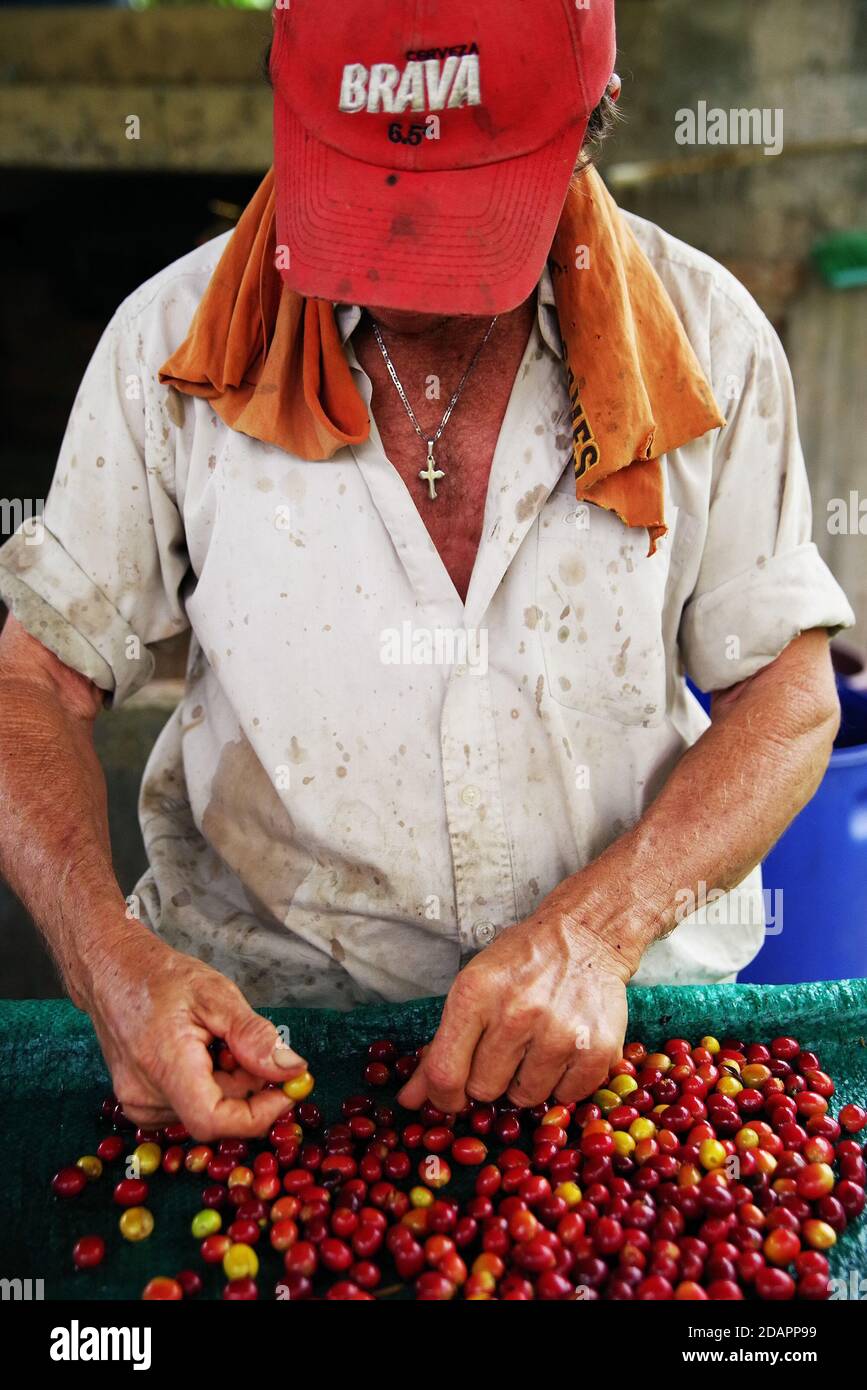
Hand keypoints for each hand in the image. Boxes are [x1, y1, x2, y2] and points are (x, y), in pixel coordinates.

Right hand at [83, 922, 307, 1138]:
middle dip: (247, 1084)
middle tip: (249, 1042)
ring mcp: (138, 1104)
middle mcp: (145, 1098)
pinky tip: (201, 1052)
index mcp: (164, 1069)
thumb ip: (254, 1037)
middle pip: (217, 1113)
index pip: (215, 1121)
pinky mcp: (138, 1103)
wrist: (111, 972)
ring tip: (217, 1039)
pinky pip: (188, 1105)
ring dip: (227, 1082)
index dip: (259, 1114)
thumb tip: (292, 1069)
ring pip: (205, 1109)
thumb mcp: (217, 995)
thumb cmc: (161, 978)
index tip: (288, 1089)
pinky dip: (207, 1084)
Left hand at [398, 890, 635, 1112]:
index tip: (450, 1098)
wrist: (584, 936)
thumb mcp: (471, 989)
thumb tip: (410, 1099)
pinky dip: (563, 1082)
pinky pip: (567, 1096)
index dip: (442, 1097)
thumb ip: (440, 1046)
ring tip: (536, 1045)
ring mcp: (560, 1032)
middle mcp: (517, 1013)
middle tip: (504, 1052)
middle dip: (489, 1080)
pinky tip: (563, 1050)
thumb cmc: (521, 963)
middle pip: (484, 1090)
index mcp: (476, 994)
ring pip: (525, 1098)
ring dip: (527, 1082)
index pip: (445, 1072)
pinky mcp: (597, 1048)